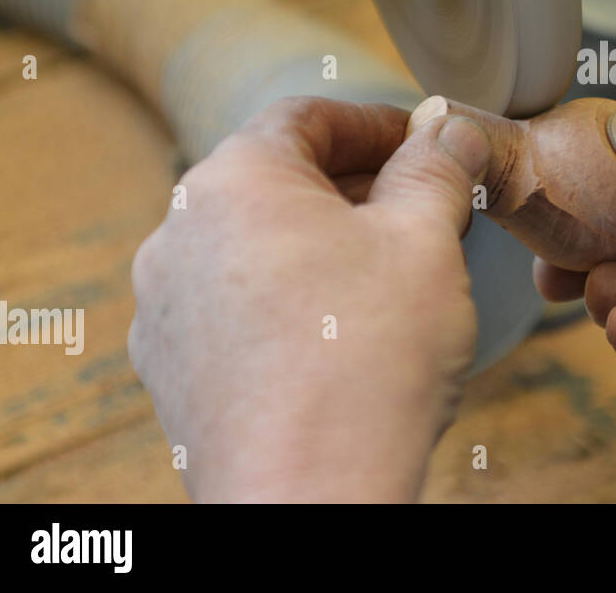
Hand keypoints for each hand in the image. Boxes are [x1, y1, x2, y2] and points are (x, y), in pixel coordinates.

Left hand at [129, 97, 488, 501]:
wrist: (308, 496)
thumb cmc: (367, 361)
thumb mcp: (424, 240)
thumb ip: (436, 169)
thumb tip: (448, 130)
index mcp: (234, 181)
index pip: (307, 118)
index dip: (375, 124)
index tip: (423, 143)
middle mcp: (179, 234)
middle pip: (277, 181)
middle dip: (354, 187)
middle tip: (421, 209)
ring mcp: (166, 306)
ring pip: (255, 246)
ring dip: (321, 245)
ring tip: (387, 276)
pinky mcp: (170, 369)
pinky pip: (235, 307)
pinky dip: (288, 301)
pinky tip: (342, 334)